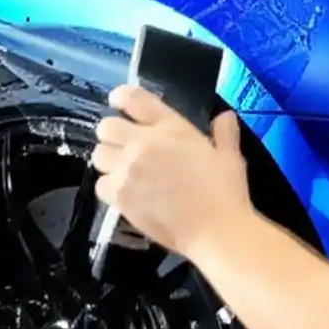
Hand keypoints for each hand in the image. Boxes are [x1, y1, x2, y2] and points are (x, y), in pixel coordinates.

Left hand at [91, 84, 257, 262]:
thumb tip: (224, 117)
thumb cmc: (226, 192)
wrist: (216, 230)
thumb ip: (224, 133)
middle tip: (124, 147)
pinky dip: (109, 188)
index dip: (120, 97)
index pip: (133, 98)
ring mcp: (129, 169)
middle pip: (106, 126)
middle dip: (112, 134)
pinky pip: (100, 184)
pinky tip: (126, 195)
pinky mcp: (120, 195)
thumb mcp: (229, 157)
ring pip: (98, 154)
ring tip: (123, 172)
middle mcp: (144, 143)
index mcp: (171, 127)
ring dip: (108, 161)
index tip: (118, 103)